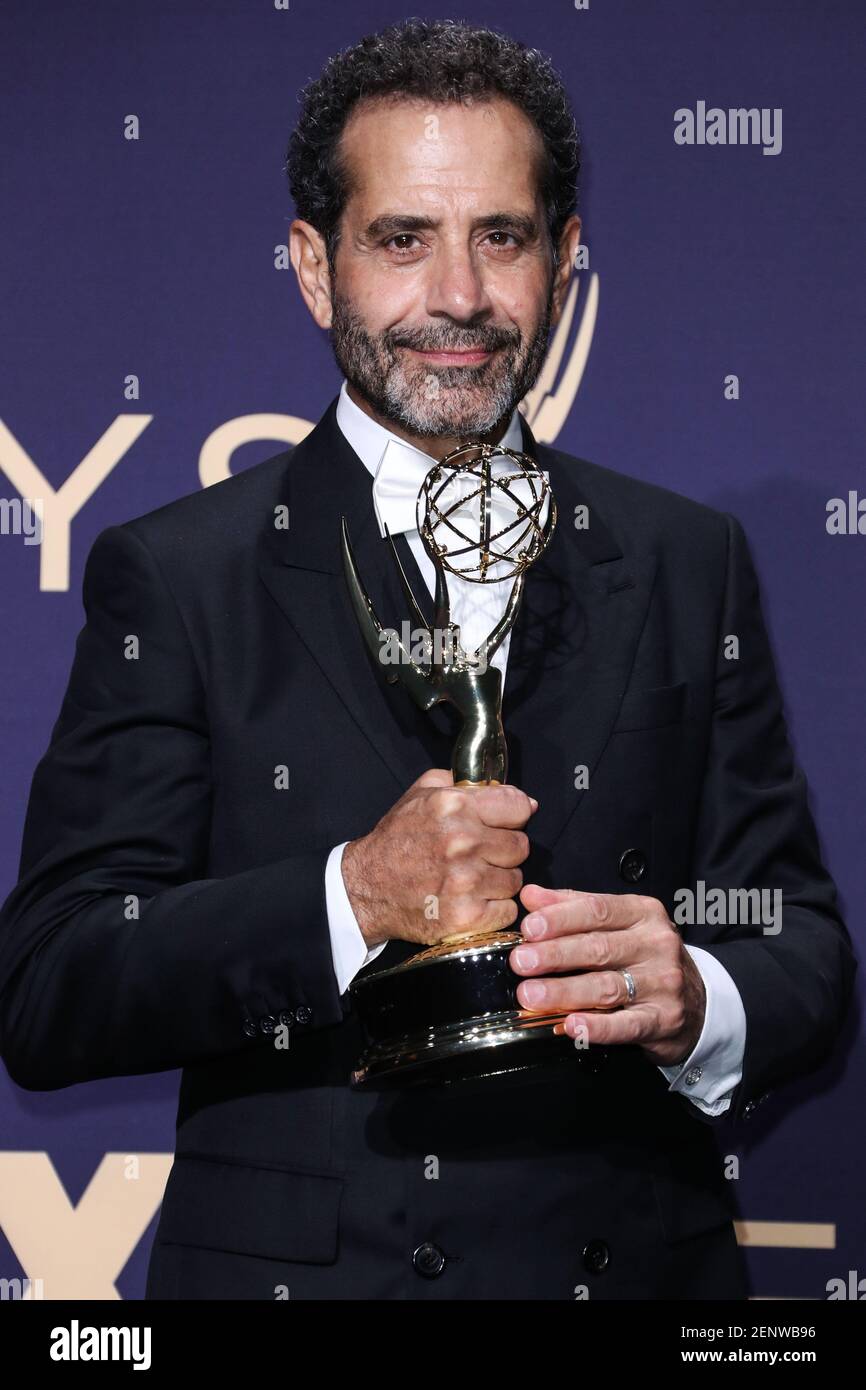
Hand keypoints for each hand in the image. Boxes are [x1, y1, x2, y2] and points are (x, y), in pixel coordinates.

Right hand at [341, 769, 536, 949]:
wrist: (365, 888)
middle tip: (484, 854)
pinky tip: (473, 900)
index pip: (519, 806)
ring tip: (474, 878)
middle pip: (521, 846)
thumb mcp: (420, 794)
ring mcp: (465, 881)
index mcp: (454, 806)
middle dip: (506, 849)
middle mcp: (462, 842)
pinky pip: (507, 910)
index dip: (515, 815)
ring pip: (516, 880)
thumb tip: (520, 798)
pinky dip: (495, 909)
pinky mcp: (466, 917)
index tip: (507, 822)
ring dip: (500, 880)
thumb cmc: (396, 839)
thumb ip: (464, 782)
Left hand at [508, 884, 705, 1066]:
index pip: (598, 910)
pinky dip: (597, 1027)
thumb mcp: (619, 923)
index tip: (530, 927)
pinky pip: (626, 1025)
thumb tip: (531, 896)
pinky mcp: (664, 1020)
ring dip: (564, 991)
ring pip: (607, 986)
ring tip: (531, 994)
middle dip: (555, 955)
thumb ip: (575, 907)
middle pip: (599, 947)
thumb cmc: (648, 958)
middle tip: (522, 962)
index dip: (560, 918)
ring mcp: (663, 983)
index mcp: (643, 914)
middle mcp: (657, 945)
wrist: (699, 1002)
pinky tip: (571, 1025)